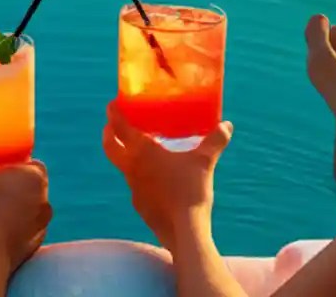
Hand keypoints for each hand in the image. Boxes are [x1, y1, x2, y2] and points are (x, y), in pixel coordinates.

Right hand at [0, 149, 51, 274]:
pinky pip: (22, 236)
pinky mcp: (32, 250)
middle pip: (29, 189)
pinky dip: (9, 233)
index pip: (31, 165)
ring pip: (27, 213)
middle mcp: (44, 203)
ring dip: (12, 211)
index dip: (15, 165)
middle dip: (12, 187)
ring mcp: (40, 229)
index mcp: (35, 178)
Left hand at [102, 102, 232, 252]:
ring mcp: (133, 187)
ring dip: (125, 155)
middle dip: (109, 133)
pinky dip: (139, 175)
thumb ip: (215, 141)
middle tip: (113, 125)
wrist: (183, 230)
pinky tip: (154, 177)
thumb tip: (227, 125)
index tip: (113, 105)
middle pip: (110, 147)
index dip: (114, 114)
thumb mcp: (205, 162)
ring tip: (139, 149)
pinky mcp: (139, 204)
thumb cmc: (191, 190)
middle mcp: (132, 167)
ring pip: (123, 166)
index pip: (120, 127)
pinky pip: (135, 184)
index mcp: (142, 152)